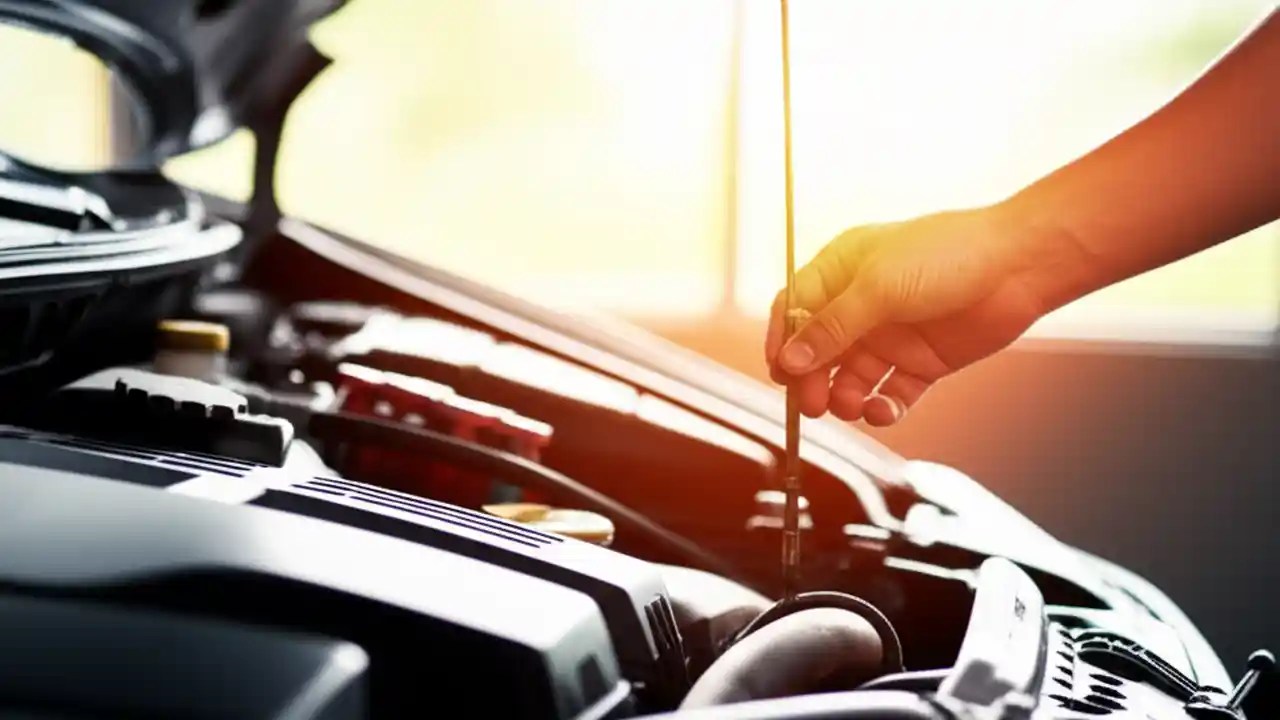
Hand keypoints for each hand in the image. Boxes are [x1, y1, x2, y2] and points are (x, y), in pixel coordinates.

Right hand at [765, 204, 1081, 425]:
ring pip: (850, 378)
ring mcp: (891, 336)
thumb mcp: (878, 287)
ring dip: (843, 397)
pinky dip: (882, 409)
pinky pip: (890, 394)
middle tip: (812, 402)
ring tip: (849, 406)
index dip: (783, 341)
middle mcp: (861, 305)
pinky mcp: (920, 363)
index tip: (780, 371)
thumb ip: (832, 327)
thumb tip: (789, 359)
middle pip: (818, 351)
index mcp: (841, 271)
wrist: (1019, 266)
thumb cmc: (948, 255)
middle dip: (811, 379)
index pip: (794, 309)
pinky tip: (883, 410)